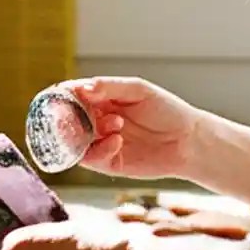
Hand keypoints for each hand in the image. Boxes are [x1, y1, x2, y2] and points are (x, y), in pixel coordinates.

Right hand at [62, 76, 205, 179]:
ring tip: (112, 124)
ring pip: (73, 141)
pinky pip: (90, 158)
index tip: (61, 97)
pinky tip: (118, 140)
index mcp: (101, 98)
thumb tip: (82, 88)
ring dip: (86, 133)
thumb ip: (110, 87)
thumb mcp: (140, 91)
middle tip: (76, 116)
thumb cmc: (167, 110)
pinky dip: (100, 149)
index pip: (70, 95)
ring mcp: (100, 141)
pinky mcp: (108, 162)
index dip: (61, 97)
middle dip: (68, 118)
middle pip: (66, 120)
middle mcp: (96, 119)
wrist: (188, 140)